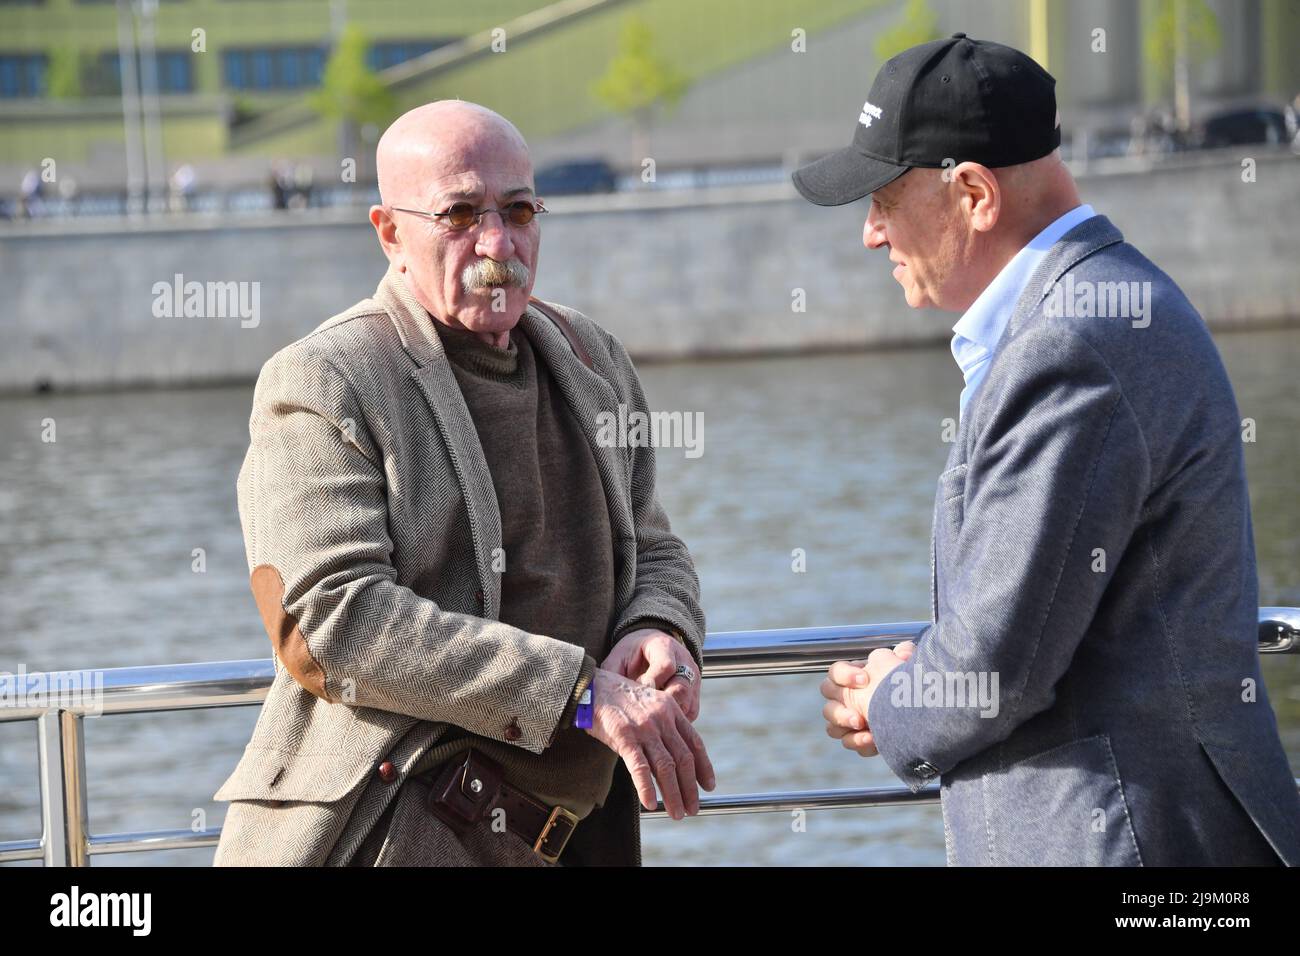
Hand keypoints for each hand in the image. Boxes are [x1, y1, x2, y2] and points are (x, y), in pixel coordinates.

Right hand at [584, 667, 715, 818]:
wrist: (591, 685)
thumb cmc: (617, 697)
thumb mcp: (649, 702)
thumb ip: (663, 724)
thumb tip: (671, 757)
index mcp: (671, 709)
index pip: (695, 743)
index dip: (704, 767)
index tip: (708, 786)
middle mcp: (662, 718)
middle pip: (683, 759)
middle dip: (691, 788)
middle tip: (693, 808)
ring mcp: (644, 728)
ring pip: (666, 767)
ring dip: (674, 794)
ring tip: (677, 813)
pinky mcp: (624, 737)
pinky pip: (640, 768)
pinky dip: (647, 788)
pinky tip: (651, 803)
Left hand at [601, 627, 700, 720]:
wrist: (653, 645)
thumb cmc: (632, 652)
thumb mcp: (619, 656)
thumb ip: (612, 672)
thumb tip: (597, 694)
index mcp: (663, 647)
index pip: (666, 666)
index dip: (651, 684)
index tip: (636, 693)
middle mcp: (684, 661)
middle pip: (681, 688)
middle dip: (662, 707)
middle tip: (644, 718)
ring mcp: (693, 677)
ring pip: (688, 703)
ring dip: (670, 718)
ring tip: (651, 727)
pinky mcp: (696, 692)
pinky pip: (691, 712)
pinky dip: (677, 723)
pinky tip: (660, 728)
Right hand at [820, 641, 914, 756]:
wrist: (923, 717)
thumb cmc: (912, 689)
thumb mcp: (910, 668)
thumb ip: (905, 653)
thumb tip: (902, 651)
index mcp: (855, 677)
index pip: (835, 672)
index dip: (844, 675)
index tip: (864, 680)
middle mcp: (848, 698)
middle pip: (828, 700)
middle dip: (839, 707)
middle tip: (858, 716)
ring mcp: (851, 720)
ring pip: (831, 724)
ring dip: (844, 726)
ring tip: (863, 728)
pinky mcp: (859, 739)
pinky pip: (848, 741)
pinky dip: (858, 742)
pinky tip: (873, 741)